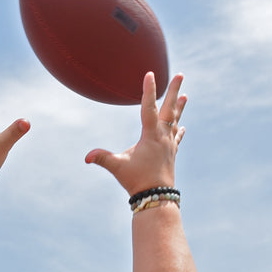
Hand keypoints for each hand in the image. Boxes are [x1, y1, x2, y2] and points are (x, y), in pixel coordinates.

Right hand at [85, 72, 185, 195]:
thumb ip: (102, 158)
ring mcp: (169, 145)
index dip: (149, 90)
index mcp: (151, 135)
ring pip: (175, 121)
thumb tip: (87, 157)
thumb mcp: (118, 167)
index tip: (151, 74)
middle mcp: (163, 136)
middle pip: (169, 109)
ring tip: (185, 95)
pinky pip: (176, 137)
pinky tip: (182, 126)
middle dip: (173, 91)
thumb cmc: (137, 181)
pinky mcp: (171, 154)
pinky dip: (179, 130)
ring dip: (179, 107)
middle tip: (180, 75)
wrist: (156, 197)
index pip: (149, 108)